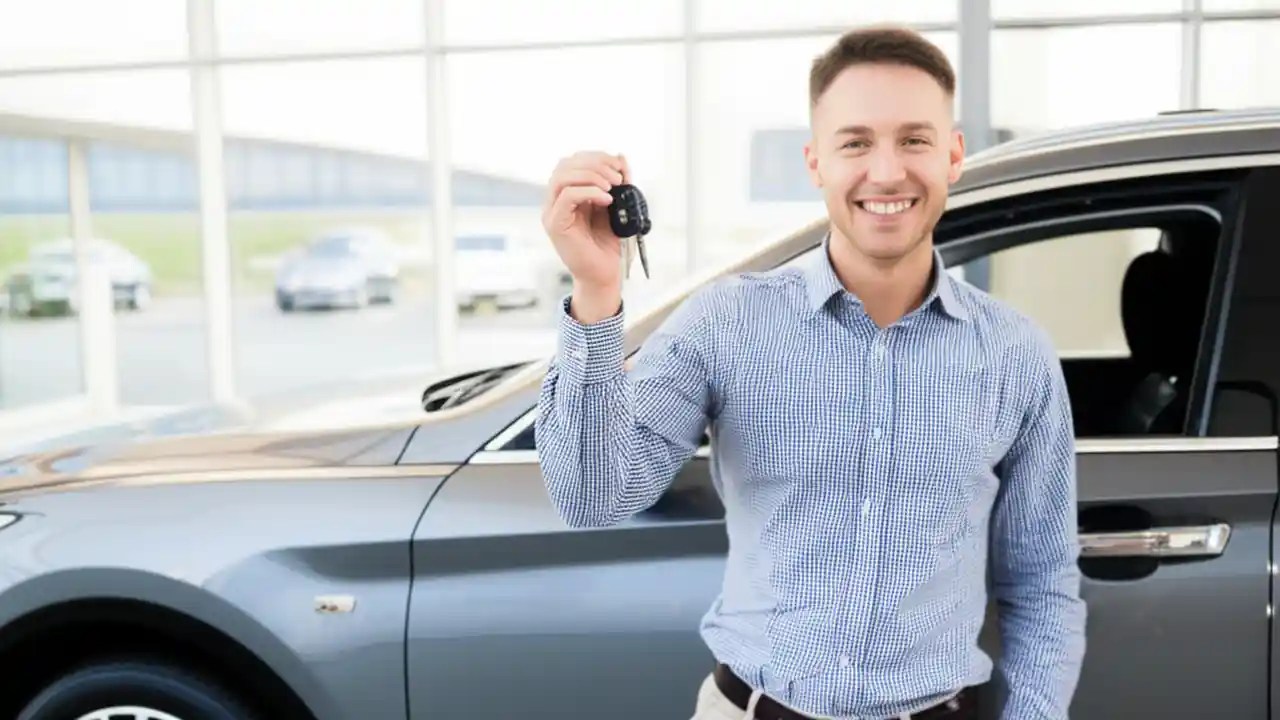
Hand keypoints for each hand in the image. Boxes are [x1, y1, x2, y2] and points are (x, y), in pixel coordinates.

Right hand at [541, 151, 629, 294]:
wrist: (605, 274)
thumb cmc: (609, 243)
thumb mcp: (617, 206)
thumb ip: (618, 183)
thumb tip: (621, 157)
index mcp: (568, 193)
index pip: (573, 161)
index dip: (596, 157)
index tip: (619, 166)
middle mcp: (556, 200)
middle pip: (566, 165)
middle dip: (595, 164)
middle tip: (617, 177)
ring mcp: (553, 212)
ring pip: (562, 176)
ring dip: (591, 175)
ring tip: (612, 186)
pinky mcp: (556, 224)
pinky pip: (567, 196)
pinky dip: (589, 192)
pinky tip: (607, 199)